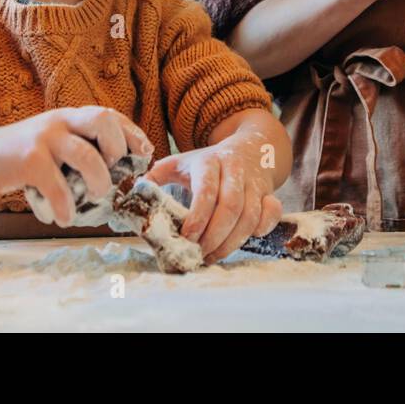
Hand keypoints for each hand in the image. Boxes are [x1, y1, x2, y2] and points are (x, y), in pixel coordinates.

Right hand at [0, 107, 152, 225]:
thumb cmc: (23, 156)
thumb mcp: (54, 143)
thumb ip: (79, 149)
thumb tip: (117, 176)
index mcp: (70, 117)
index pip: (110, 115)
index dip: (133, 134)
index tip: (145, 155)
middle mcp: (61, 121)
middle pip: (103, 120)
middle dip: (118, 148)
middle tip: (113, 172)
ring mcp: (44, 138)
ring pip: (87, 155)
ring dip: (98, 181)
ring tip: (95, 198)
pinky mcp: (28, 159)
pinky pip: (57, 186)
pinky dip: (65, 206)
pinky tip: (63, 217)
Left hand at [145, 130, 282, 262]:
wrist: (252, 148)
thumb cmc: (210, 162)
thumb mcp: (181, 162)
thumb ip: (156, 176)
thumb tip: (133, 193)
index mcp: (209, 162)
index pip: (206, 190)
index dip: (197, 217)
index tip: (186, 238)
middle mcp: (235, 170)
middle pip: (230, 207)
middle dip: (214, 237)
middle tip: (200, 254)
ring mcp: (255, 182)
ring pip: (249, 216)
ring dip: (232, 242)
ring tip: (213, 255)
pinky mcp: (270, 193)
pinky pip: (271, 215)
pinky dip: (260, 230)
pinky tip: (242, 240)